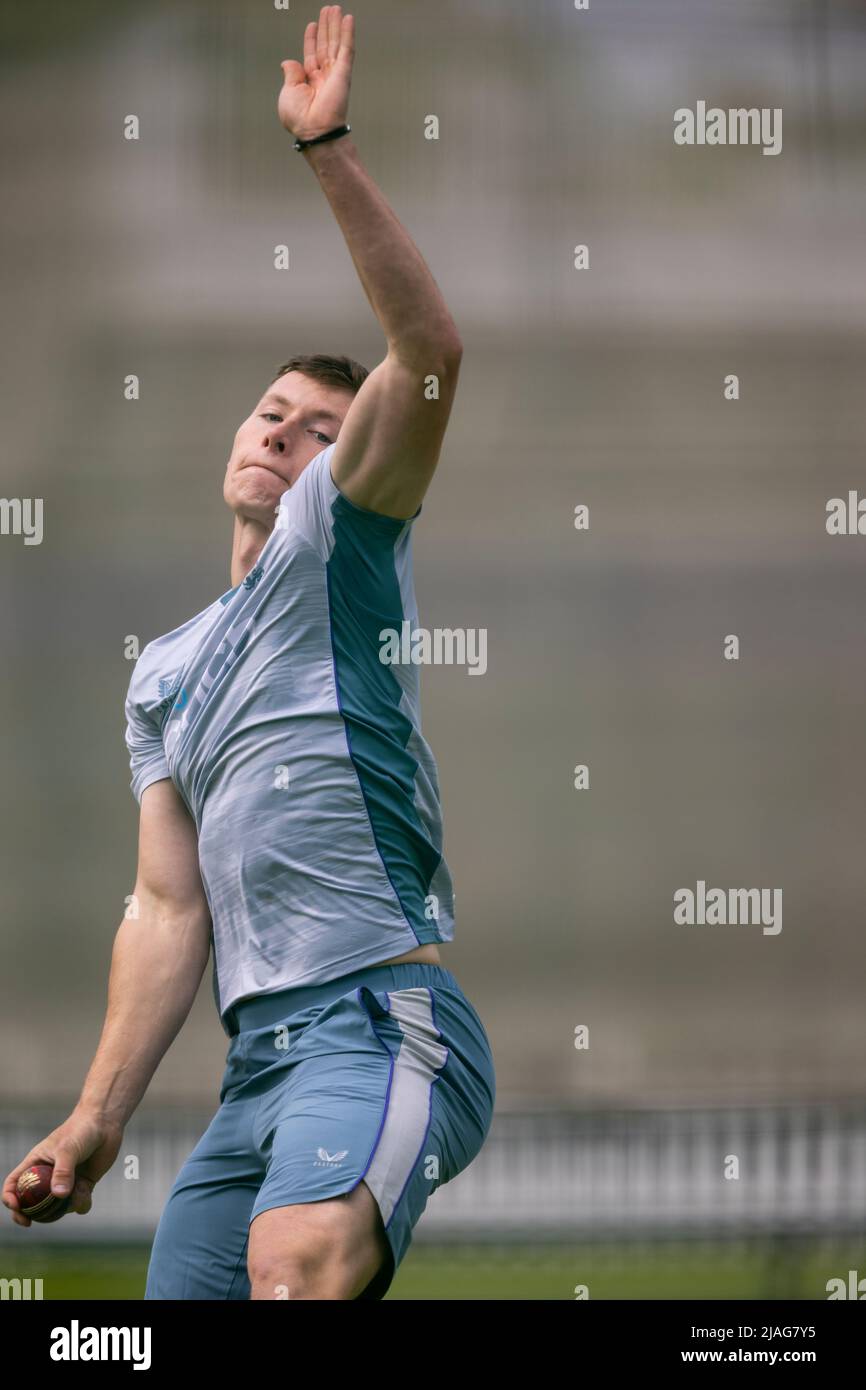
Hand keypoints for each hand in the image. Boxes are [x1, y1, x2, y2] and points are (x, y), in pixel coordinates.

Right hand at [2, 1108, 123, 1226]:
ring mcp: (66, 1182)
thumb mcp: (67, 1149)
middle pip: (32, 1202)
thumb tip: (59, 1195)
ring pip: (58, 1207)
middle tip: (29, 1223)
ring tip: (78, 1192)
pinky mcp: (83, 1185)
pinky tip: (87, 1191)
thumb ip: (63, 1172)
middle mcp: (48, 1175)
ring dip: (66, 1207)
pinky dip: (82, 1203)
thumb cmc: (81, 1130)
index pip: (15, 1182)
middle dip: (29, 1214)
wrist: (105, 1124)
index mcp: (36, 1164)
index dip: (10, 1196)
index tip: (15, 1207)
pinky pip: (78, 1203)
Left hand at [278, 5, 354, 142]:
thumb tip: (288, 62)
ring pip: (336, 43)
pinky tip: (348, 19)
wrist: (313, 130)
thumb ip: (291, 75)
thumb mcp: (288, 93)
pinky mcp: (344, 73)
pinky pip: (347, 49)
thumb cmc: (299, 118)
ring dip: (336, 25)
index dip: (312, 39)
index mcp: (310, 81)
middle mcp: (324, 76)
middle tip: (328, 10)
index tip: (312, 25)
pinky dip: (348, 34)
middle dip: (326, 27)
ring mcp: (335, 74)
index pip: (312, 54)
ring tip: (336, 9)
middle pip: (326, 45)